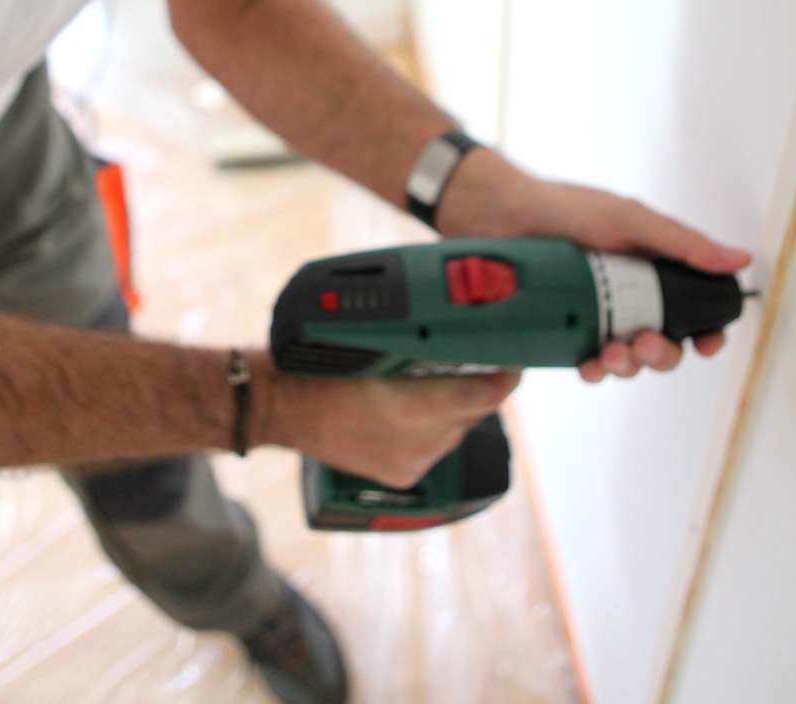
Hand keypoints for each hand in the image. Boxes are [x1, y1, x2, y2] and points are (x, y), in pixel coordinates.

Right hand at [252, 348, 520, 487]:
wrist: (280, 403)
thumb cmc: (320, 361)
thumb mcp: (370, 337)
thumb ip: (414, 333)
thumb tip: (451, 318)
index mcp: (414, 408)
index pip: (482, 395)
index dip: (504, 377)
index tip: (515, 361)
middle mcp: (419, 443)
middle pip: (470, 412)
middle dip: (476, 387)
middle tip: (477, 359)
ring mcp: (411, 463)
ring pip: (454, 431)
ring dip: (453, 408)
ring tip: (440, 381)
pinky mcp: (400, 475)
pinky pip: (434, 447)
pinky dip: (433, 428)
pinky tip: (417, 409)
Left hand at [434, 148, 753, 385]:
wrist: (500, 215)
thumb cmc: (565, 208)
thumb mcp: (628, 219)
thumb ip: (681, 243)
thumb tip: (739, 260)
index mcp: (653, 269)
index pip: (694, 310)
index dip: (708, 332)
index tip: (708, 344)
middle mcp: (630, 296)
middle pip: (666, 344)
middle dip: (663, 353)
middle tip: (644, 343)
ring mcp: (598, 316)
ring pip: (630, 359)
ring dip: (629, 365)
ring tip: (611, 352)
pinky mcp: (567, 331)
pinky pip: (591, 363)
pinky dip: (596, 369)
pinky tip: (588, 364)